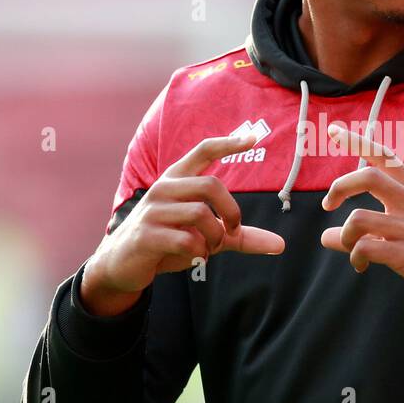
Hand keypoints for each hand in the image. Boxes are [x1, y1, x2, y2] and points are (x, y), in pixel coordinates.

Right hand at [82, 132, 285, 314]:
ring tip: (207, 249)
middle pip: (211, 185)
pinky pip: (186, 241)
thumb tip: (280, 245)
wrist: (122, 264)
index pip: (203, 151)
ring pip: (200, 215)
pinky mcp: (146, 235)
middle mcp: (164, 188)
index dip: (228, 143)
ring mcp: (152, 211)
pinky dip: (199, 253)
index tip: (253, 138)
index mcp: (177, 179)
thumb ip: (238, 236)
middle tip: (232, 231)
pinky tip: (193, 258)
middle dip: (231, 211)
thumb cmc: (168, 241)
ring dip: (214, 237)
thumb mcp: (204, 235)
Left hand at [318, 123, 403, 340]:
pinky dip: (356, 257)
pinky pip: (367, 249)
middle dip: (339, 187)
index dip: (358, 142)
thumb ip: (372, 230)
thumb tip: (326, 236)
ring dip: (345, 236)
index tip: (335, 130)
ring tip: (353, 249)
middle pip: (369, 177)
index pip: (386, 158)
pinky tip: (361, 266)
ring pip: (360, 219)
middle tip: (328, 204)